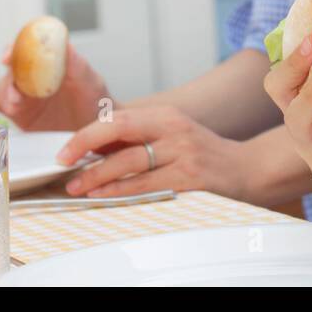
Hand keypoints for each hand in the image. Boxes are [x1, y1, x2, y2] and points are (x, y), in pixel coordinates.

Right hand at [0, 43, 109, 131]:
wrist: (96, 130)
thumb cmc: (95, 99)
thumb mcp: (89, 79)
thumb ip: (75, 62)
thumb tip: (62, 41)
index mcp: (48, 62)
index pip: (26, 49)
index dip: (13, 49)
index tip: (7, 56)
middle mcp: (32, 75)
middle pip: (10, 70)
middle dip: (8, 79)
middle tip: (16, 95)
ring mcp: (24, 94)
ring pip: (3, 88)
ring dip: (3, 94)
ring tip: (15, 105)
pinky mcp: (18, 114)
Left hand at [54, 105, 251, 198]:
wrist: (248, 169)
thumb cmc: (203, 156)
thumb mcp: (173, 136)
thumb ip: (138, 139)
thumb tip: (92, 148)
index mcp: (166, 115)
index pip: (117, 117)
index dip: (87, 133)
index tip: (65, 151)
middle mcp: (174, 128)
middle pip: (120, 130)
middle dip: (85, 145)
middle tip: (63, 164)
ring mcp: (184, 152)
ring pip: (130, 161)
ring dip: (98, 175)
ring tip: (77, 187)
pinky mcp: (191, 177)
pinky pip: (147, 185)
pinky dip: (121, 190)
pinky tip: (104, 195)